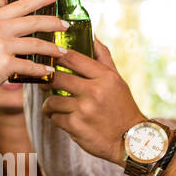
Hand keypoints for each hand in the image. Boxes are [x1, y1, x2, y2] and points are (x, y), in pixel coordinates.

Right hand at [0, 0, 69, 119]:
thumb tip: (22, 30)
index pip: (22, 4)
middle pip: (33, 21)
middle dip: (54, 22)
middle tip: (67, 24)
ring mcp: (0, 45)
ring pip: (35, 44)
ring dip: (52, 49)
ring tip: (63, 52)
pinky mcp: (3, 64)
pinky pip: (29, 65)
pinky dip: (41, 69)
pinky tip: (49, 71)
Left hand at [42, 38, 147, 161]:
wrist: (131, 141)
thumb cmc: (122, 107)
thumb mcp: (117, 80)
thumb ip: (103, 57)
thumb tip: (92, 34)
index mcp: (105, 77)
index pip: (73, 58)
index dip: (56, 55)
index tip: (49, 56)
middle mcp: (95, 91)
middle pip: (57, 78)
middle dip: (47, 80)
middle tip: (45, 82)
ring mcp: (84, 110)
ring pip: (52, 100)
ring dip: (49, 103)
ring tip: (53, 105)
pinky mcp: (76, 126)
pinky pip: (55, 118)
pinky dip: (55, 118)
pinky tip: (61, 118)